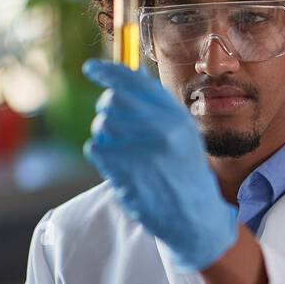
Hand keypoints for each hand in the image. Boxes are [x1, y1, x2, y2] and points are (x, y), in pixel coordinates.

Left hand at [82, 59, 237, 271]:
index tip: (91, 69)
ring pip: (101, 124)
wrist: (193, 215)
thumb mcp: (182, 132)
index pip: (133, 81)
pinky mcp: (123, 171)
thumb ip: (157, 104)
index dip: (106, 71)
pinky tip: (120, 166)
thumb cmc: (184, 170)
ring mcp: (141, 151)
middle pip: (112, 101)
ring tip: (123, 151)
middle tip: (115, 124)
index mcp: (175, 116)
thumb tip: (129, 73)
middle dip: (107, 110)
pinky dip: (102, 155)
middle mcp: (160, 130)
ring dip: (104, 135)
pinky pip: (95, 148)